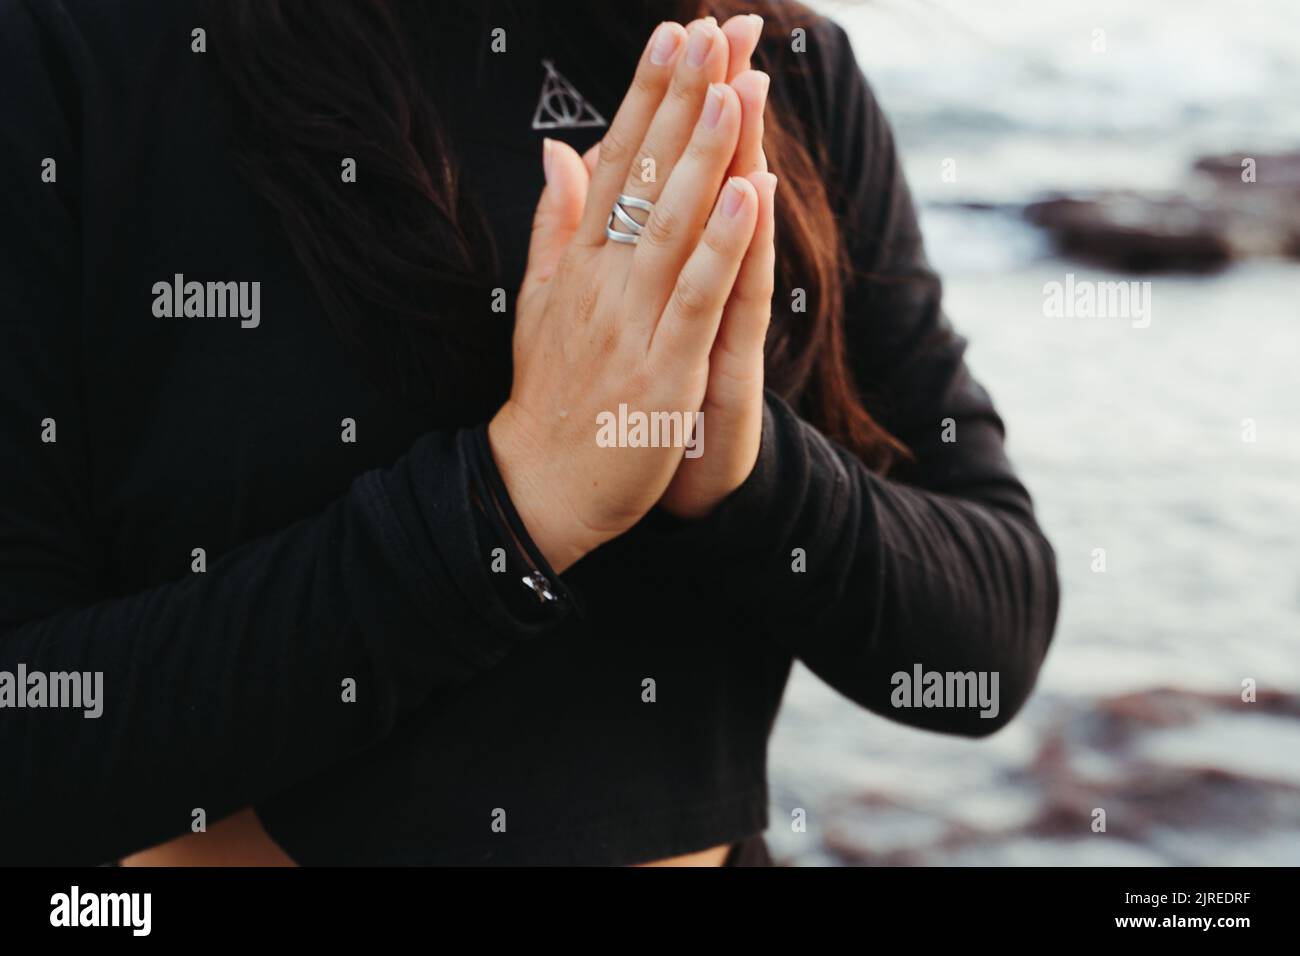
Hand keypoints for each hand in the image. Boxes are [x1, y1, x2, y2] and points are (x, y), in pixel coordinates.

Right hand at [489, 19, 759, 571]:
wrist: (540, 486)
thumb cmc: (551, 395)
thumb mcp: (538, 302)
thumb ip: (552, 224)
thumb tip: (556, 148)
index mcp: (576, 263)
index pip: (614, 162)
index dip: (646, 96)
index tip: (673, 35)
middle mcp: (599, 282)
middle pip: (646, 177)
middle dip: (683, 99)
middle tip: (714, 30)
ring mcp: (630, 325)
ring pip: (671, 225)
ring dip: (706, 155)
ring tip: (733, 86)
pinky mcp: (662, 371)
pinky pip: (696, 298)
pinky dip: (721, 245)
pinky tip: (749, 194)